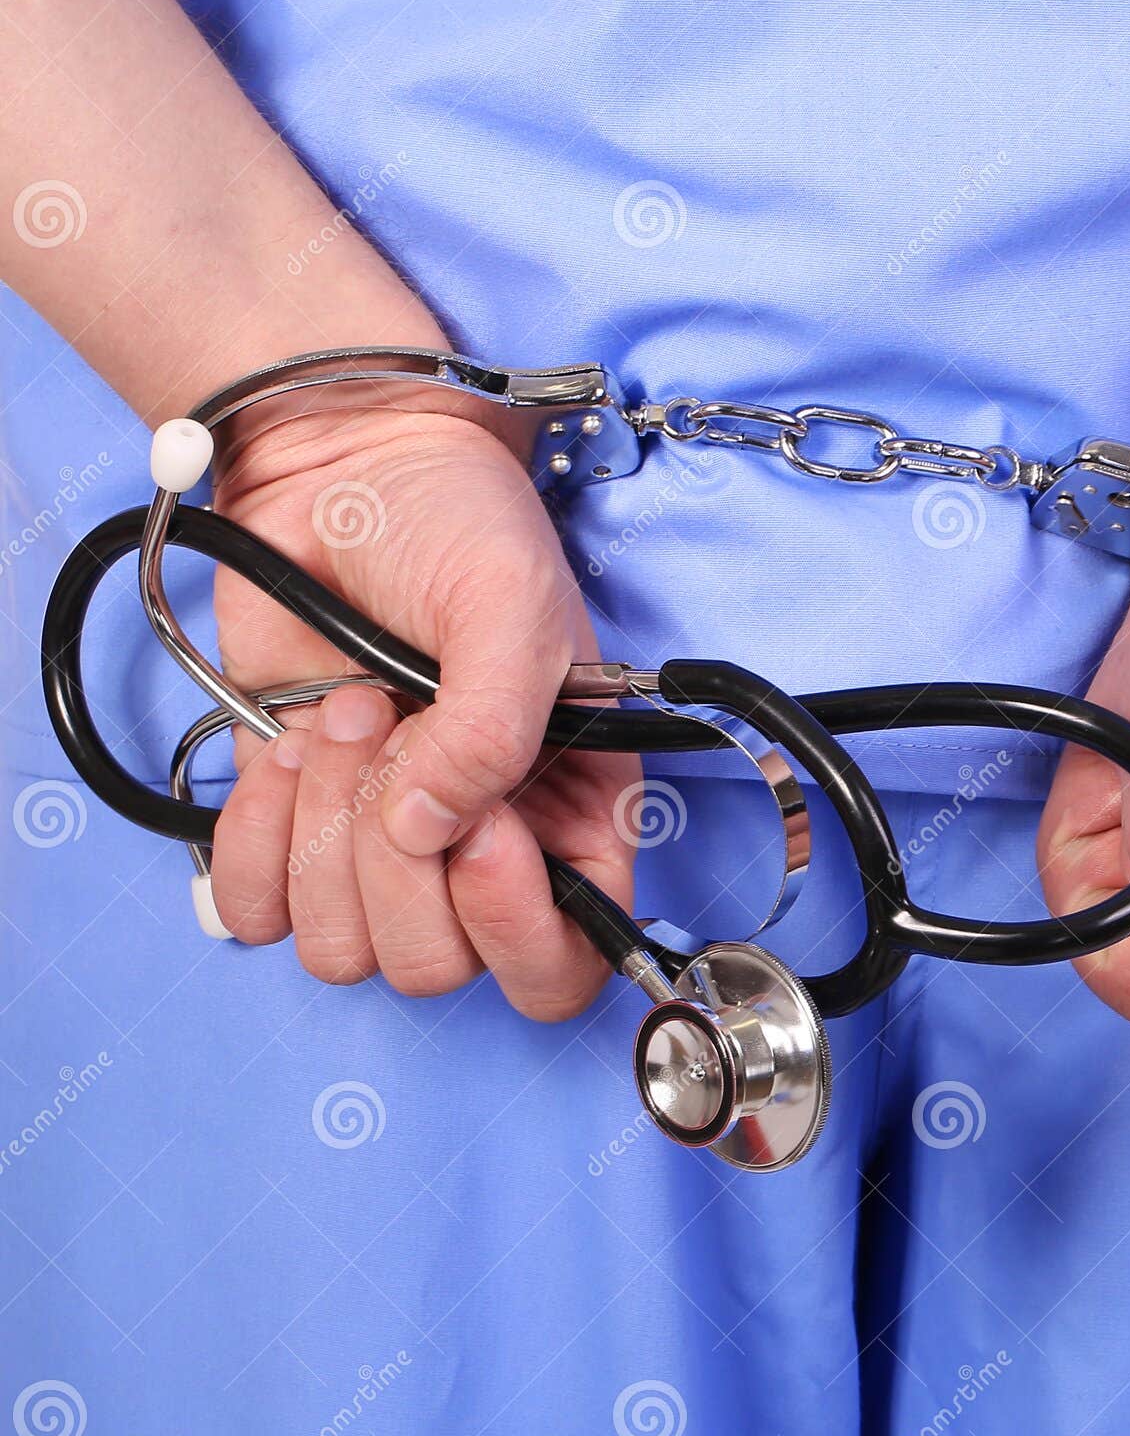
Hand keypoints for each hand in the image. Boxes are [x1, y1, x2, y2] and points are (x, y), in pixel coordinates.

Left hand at [206, 398, 638, 1017]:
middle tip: (398, 729)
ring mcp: (378, 845)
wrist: (344, 469)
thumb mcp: (510, 608)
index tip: (483, 829)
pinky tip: (288, 750)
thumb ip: (493, 729)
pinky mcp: (289, 822)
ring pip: (340, 949)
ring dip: (325, 829)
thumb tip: (423, 833)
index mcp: (569, 815)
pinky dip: (257, 840)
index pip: (560, 967)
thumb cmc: (456, 525)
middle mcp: (478, 850)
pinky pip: (254, 911)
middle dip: (397, 858)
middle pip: (433, 964)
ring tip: (347, 714)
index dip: (517, 931)